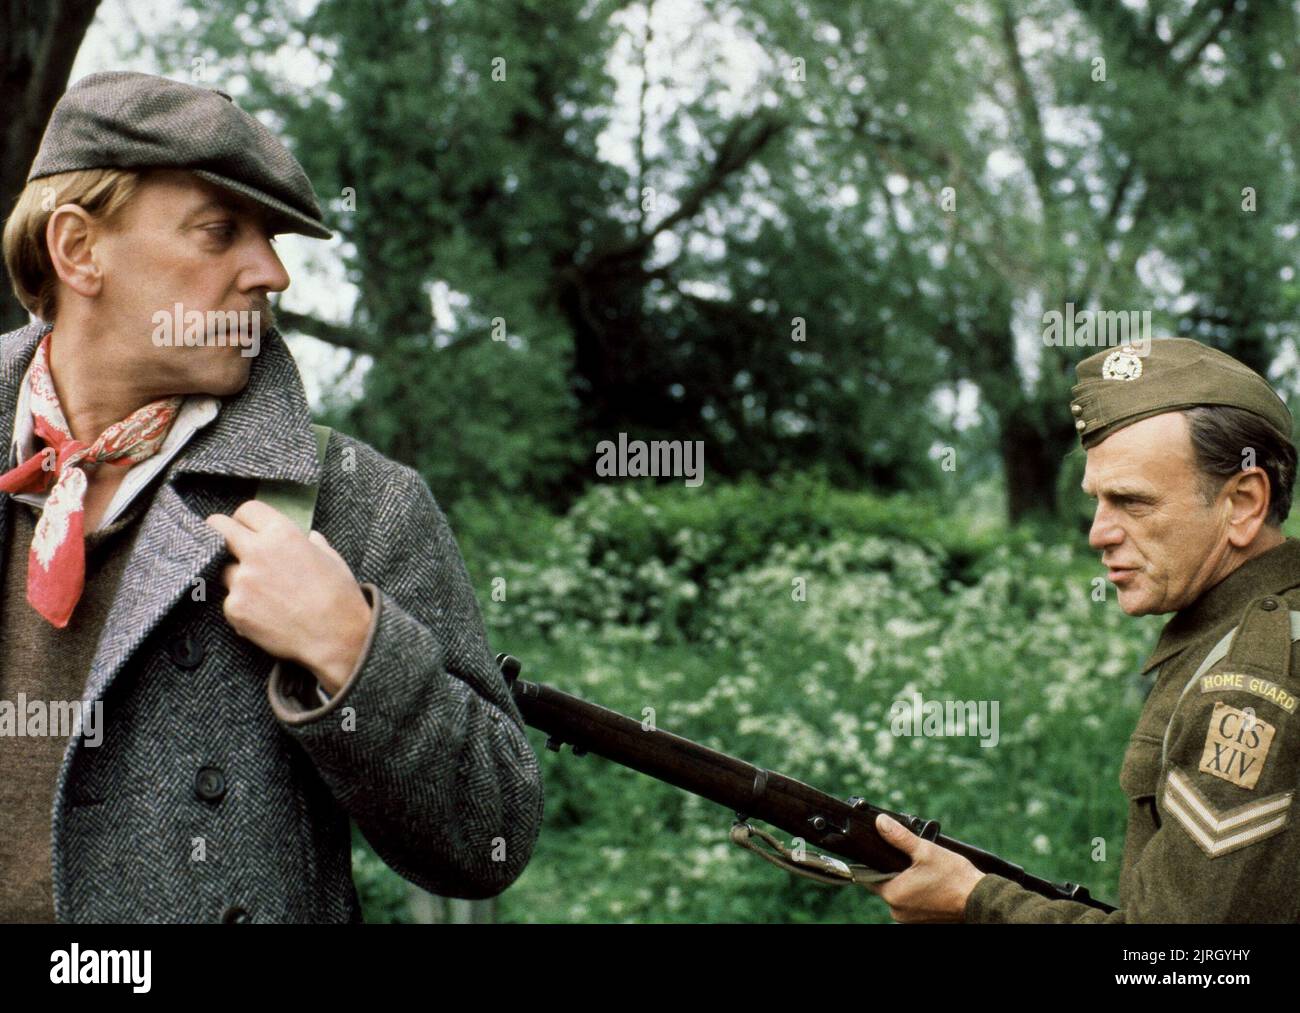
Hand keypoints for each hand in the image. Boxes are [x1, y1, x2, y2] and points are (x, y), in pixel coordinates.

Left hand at [205, 501, 372, 694]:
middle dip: (219, 532)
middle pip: (218, 527)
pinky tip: (266, 616)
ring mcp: (242, 580)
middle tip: (227, 544)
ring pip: (225, 570)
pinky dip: (244, 607)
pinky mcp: (235, 608)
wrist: (335, 636)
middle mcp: (257, 551)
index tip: (247, 528)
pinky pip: (231, 601)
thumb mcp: (331, 559)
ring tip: (265, 595)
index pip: (247, 510)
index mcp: (282, 533)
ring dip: (238, 578)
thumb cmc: (339, 597)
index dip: (247, 520)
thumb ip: (313, 543)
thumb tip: (309, 537)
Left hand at [863, 813, 985, 922]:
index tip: (884, 852)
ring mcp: (910, 920)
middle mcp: (897, 912)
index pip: (870, 877)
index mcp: (893, 895)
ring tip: (922, 871)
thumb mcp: (925, 851)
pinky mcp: (922, 921)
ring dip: (906, 882)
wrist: (979, 899)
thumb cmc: (953, 877)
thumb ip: (899, 837)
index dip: (875, 863)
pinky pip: (911, 903)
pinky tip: (929, 883)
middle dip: (894, 871)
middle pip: (885, 885)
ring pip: (899, 894)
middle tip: (910, 859)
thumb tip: (880, 822)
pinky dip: (917, 893)